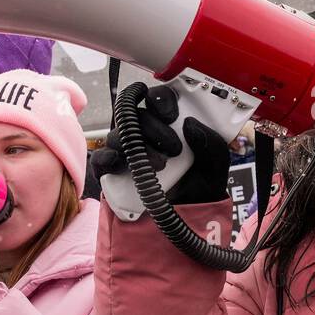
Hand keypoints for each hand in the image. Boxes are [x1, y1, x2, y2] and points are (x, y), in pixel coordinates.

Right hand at [90, 84, 229, 205]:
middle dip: (154, 128)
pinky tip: (118, 160)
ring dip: (137, 147)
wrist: (188, 216)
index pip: (157, 98)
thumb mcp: (215, 165)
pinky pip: (99, 159)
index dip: (161, 100)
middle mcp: (145, 134)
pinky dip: (105, 158)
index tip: (172, 114)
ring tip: (159, 165)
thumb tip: (191, 123)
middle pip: (136, 114)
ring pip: (117, 135)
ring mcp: (126, 152)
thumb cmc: (200, 186)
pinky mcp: (112, 172)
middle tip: (174, 148)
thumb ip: (211, 143)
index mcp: (168, 123)